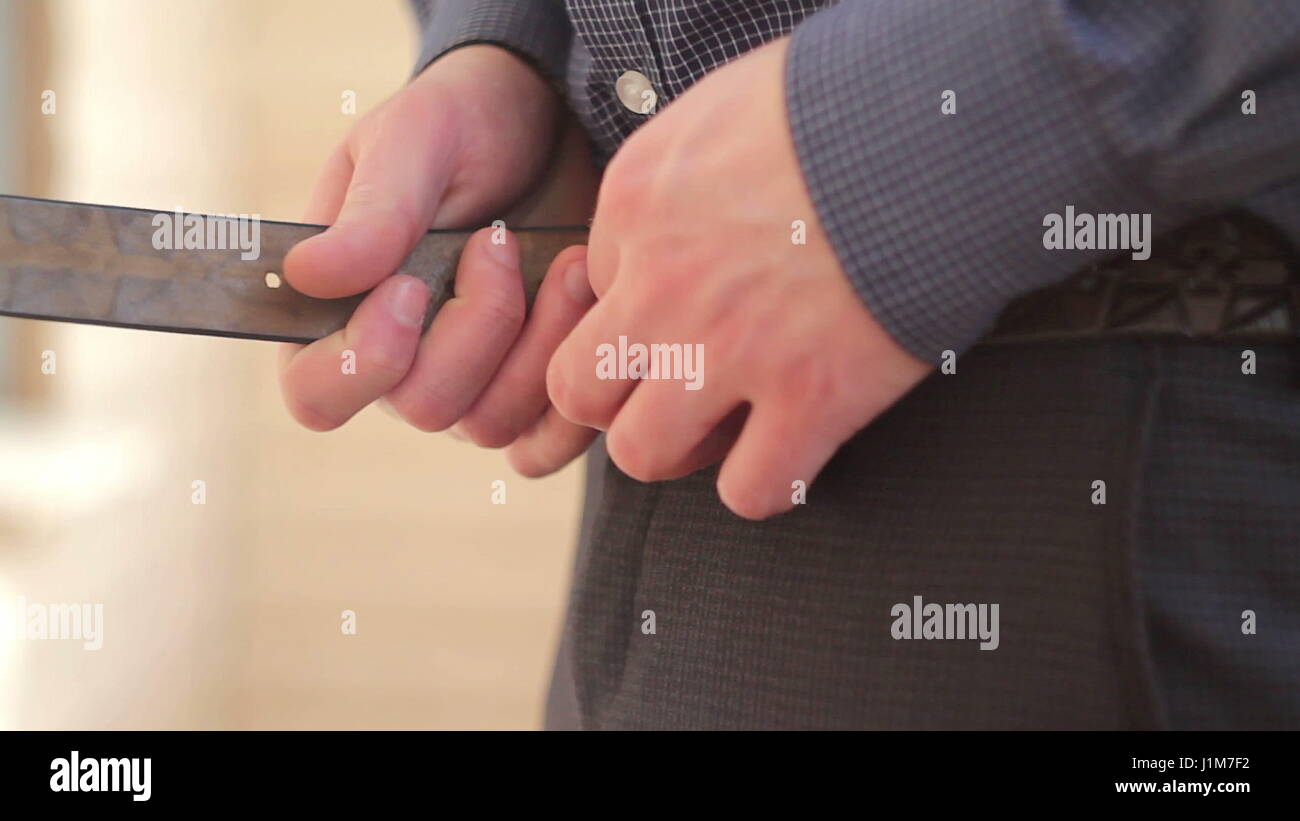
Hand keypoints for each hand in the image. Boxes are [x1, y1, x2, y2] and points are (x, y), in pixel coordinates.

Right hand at [278, 45, 600, 474]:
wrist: (555, 123)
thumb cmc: (467, 125)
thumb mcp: (416, 142)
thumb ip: (371, 212)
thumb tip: (307, 275)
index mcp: (338, 313)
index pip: (317, 394)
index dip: (362, 360)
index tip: (410, 287)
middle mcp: (400, 368)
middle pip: (424, 408)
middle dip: (475, 326)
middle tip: (496, 241)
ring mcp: (470, 390)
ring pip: (492, 424)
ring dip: (536, 341)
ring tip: (562, 262)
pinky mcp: (534, 398)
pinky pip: (548, 441)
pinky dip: (574, 382)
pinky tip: (588, 300)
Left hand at [546, 37, 932, 519]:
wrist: (940, 128)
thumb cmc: (846, 104)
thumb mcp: (726, 103)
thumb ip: (680, 165)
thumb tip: (682, 208)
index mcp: (638, 203)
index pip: (593, 290)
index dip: (637, 307)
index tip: (687, 305)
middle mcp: (664, 286)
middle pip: (581, 388)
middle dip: (620, 399)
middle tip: (674, 386)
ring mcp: (729, 350)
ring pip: (642, 453)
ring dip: (679, 449)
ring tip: (726, 428)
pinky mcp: (809, 397)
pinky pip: (752, 489)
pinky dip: (766, 483)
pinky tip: (793, 451)